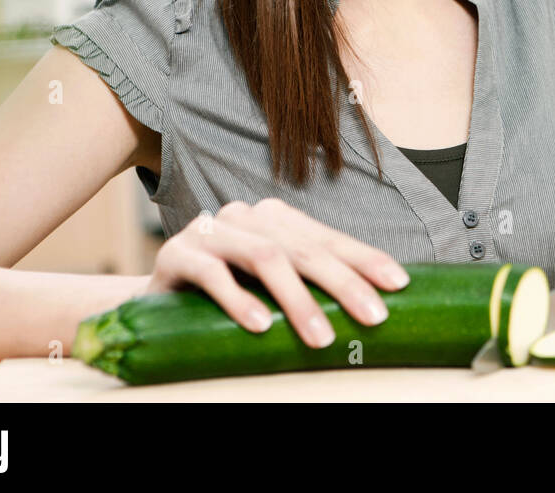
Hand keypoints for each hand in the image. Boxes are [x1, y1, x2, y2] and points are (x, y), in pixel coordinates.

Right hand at [146, 198, 408, 345]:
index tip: (399, 284)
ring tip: (321, 337)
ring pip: (265, 257)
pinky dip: (239, 300)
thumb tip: (374, 308)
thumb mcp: (271, 288)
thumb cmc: (226, 297)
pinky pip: (212, 273)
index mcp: (276, 218)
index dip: (365, 259)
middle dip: (345, 283)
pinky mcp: (176, 253)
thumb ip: (309, 285)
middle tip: (373, 317)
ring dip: (298, 300)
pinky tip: (260, 327)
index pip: (329, 238)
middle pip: (305, 248)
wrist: (155, 303)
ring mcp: (211, 231)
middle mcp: (247, 217)